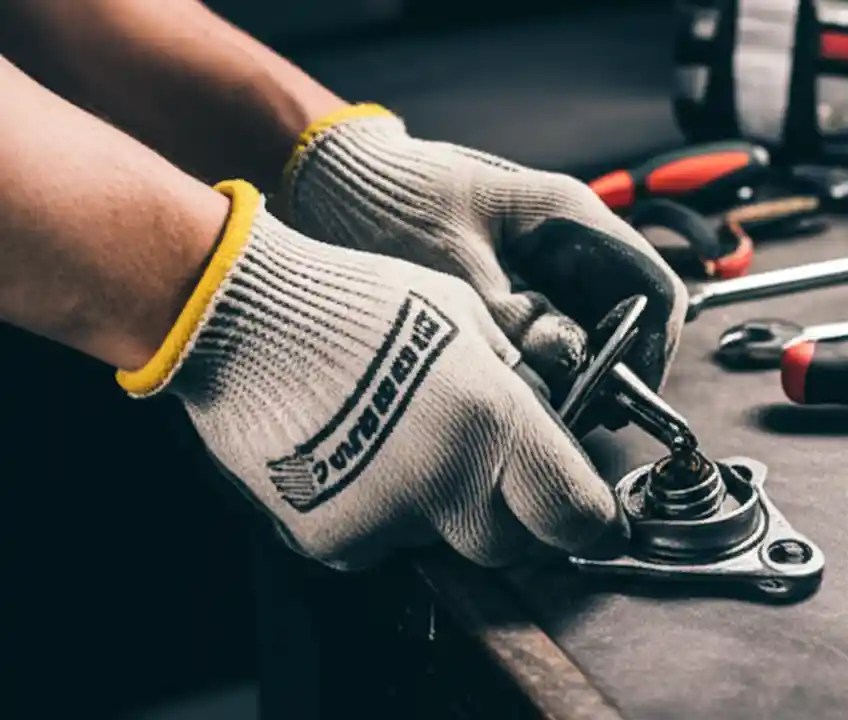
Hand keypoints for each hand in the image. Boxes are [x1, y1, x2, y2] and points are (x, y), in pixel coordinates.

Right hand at [119, 181, 624, 569]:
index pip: (572, 514)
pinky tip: (358, 461)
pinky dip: (382, 518)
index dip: (594, 526)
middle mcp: (443, 480)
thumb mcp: (466, 318)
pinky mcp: (328, 537)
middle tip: (488, 469)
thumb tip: (551, 431)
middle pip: (510, 544)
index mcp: (490, 420)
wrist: (242, 316)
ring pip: (442, 546)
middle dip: (514, 517)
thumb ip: (519, 384)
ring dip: (441, 513)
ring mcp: (382, 516)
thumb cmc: (357, 303)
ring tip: (404, 446)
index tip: (598, 525)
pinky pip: (380, 549)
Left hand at [282, 104, 687, 402]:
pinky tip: (514, 391)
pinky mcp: (516, 288)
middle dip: (610, 370)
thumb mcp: (451, 269)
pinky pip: (549, 336)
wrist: (329, 180)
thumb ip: (515, 322)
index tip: (625, 397)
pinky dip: (541, 369)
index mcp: (568, 216)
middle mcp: (569, 239)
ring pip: (590, 332)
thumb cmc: (387, 203)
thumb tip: (569, 368)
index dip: (653, 348)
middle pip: (627, 318)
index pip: (653, 287)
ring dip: (574, 374)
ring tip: (538, 407)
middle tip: (575, 415)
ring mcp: (544, 264)